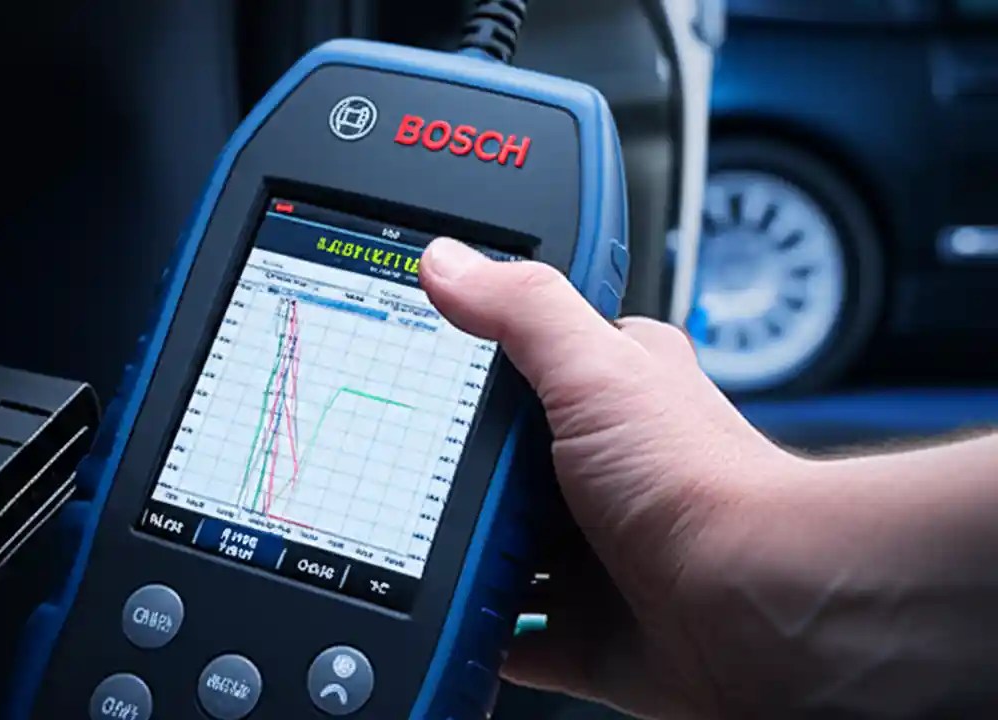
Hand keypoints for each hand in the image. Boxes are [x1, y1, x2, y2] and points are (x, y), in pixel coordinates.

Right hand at [419, 237, 802, 718]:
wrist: (756, 611)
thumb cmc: (704, 486)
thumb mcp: (596, 370)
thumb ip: (522, 310)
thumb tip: (450, 261)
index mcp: (615, 394)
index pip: (537, 357)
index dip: (483, 358)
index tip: (430, 358)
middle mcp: (608, 472)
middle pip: (507, 461)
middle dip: (462, 469)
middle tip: (411, 463)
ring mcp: (597, 551)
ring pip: (507, 549)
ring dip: (467, 553)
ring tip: (415, 541)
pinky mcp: (592, 627)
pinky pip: (519, 634)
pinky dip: (484, 631)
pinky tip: (456, 617)